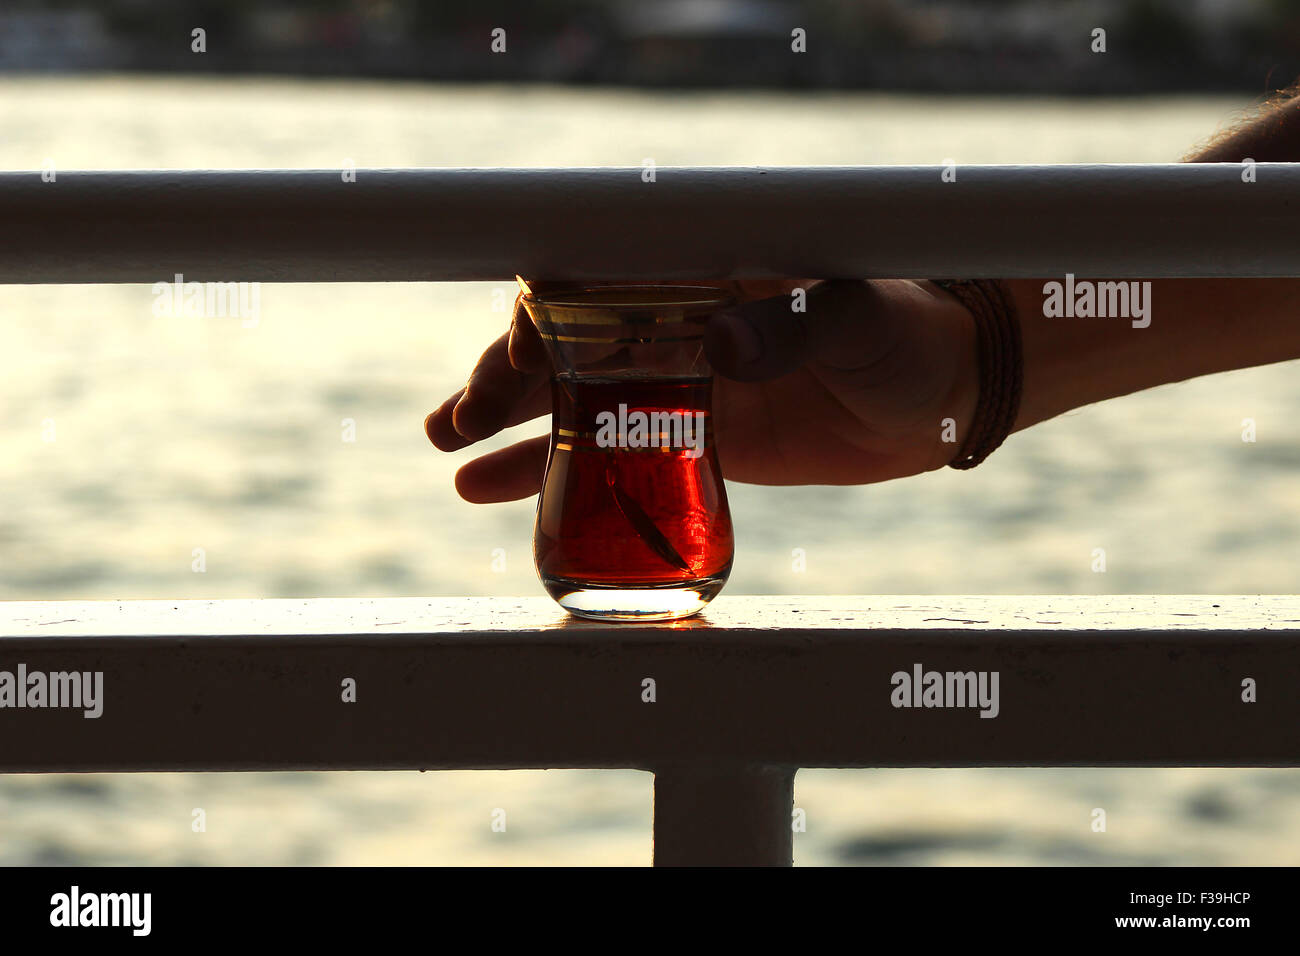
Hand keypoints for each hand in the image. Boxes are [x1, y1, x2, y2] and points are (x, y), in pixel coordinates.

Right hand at [424, 278, 979, 501]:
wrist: (940, 396)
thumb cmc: (907, 333)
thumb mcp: (860, 319)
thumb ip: (797, 326)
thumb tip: (721, 343)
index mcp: (701, 275)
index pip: (600, 283)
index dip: (547, 316)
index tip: (520, 357)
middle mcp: (674, 325)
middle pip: (565, 345)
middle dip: (505, 377)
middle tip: (462, 421)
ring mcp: (676, 384)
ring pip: (570, 399)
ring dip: (506, 422)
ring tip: (449, 446)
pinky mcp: (689, 441)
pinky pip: (607, 455)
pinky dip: (548, 470)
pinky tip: (490, 485)